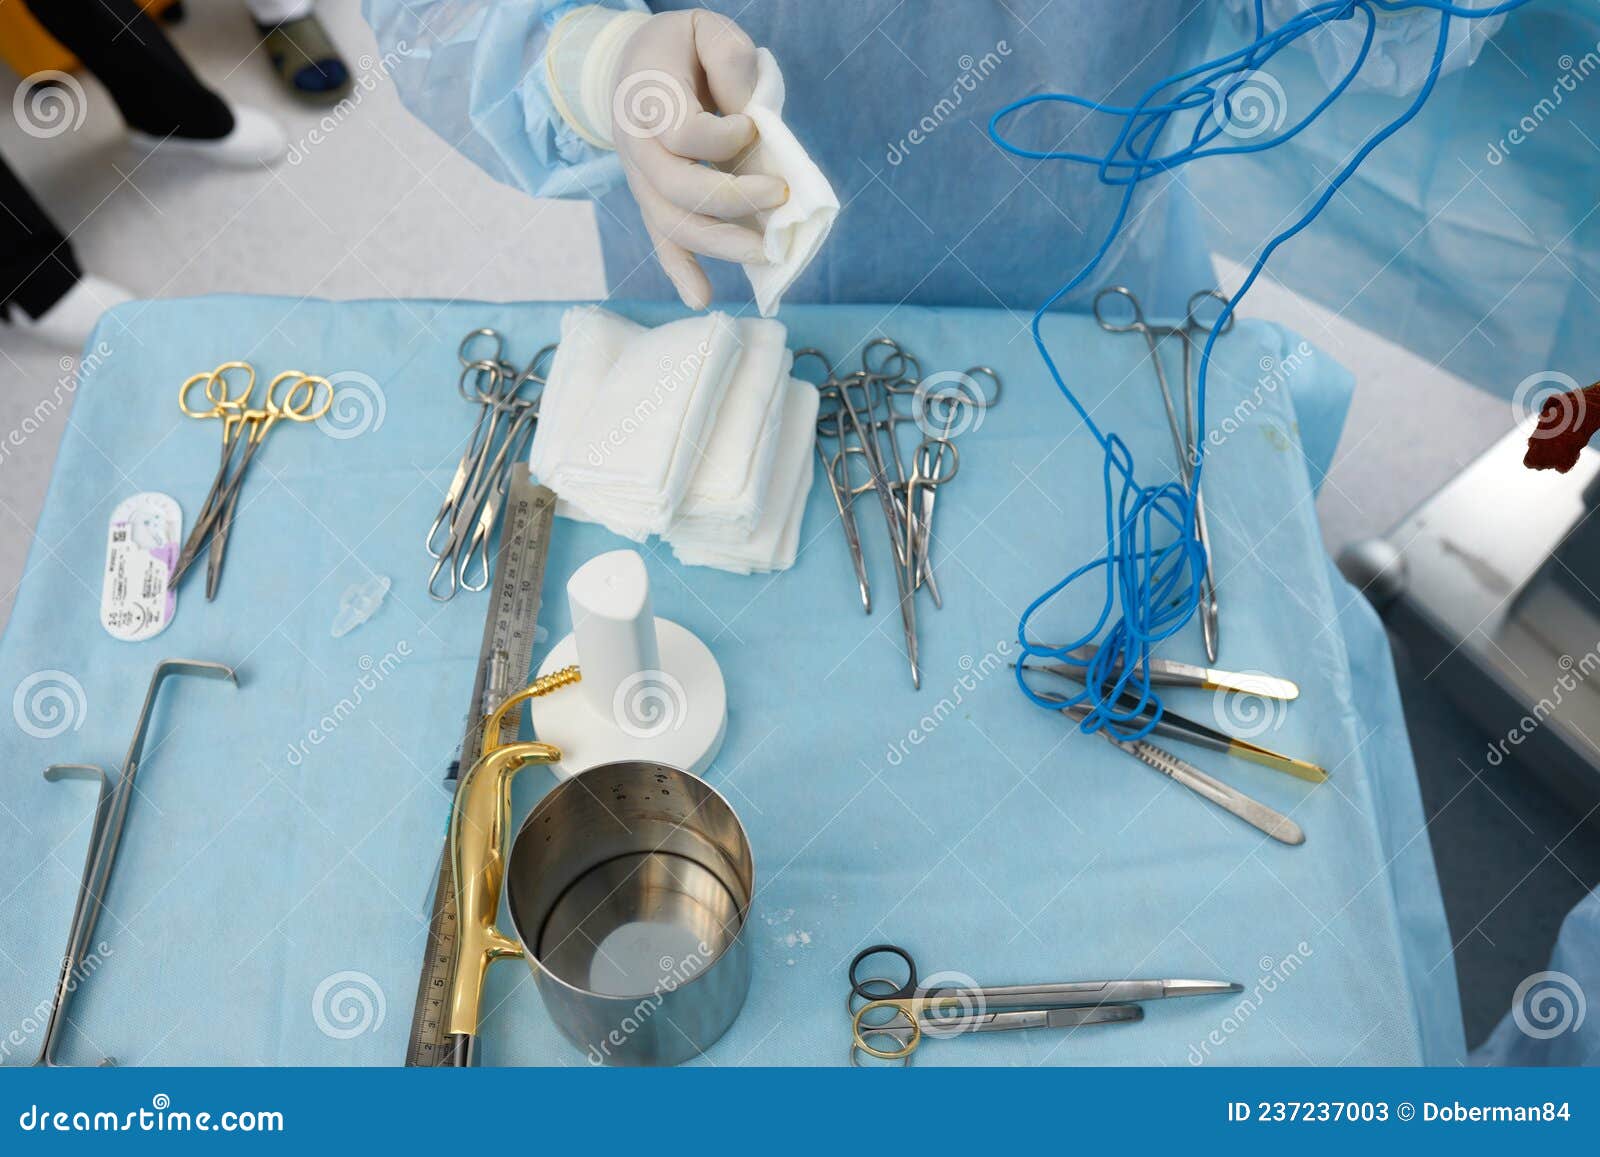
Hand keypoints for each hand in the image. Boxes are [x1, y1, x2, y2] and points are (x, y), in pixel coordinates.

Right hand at [611, 9, 787, 308]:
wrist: (633, 67)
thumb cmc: (680, 50)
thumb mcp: (704, 30)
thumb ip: (729, 59)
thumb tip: (752, 114)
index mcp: (647, 99)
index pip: (684, 133)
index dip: (725, 136)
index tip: (753, 124)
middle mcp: (636, 146)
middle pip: (677, 188)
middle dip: (733, 199)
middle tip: (780, 197)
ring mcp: (641, 179)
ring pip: (672, 223)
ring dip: (720, 243)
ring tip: (765, 253)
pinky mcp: (651, 201)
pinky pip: (661, 241)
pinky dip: (680, 271)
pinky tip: (701, 298)